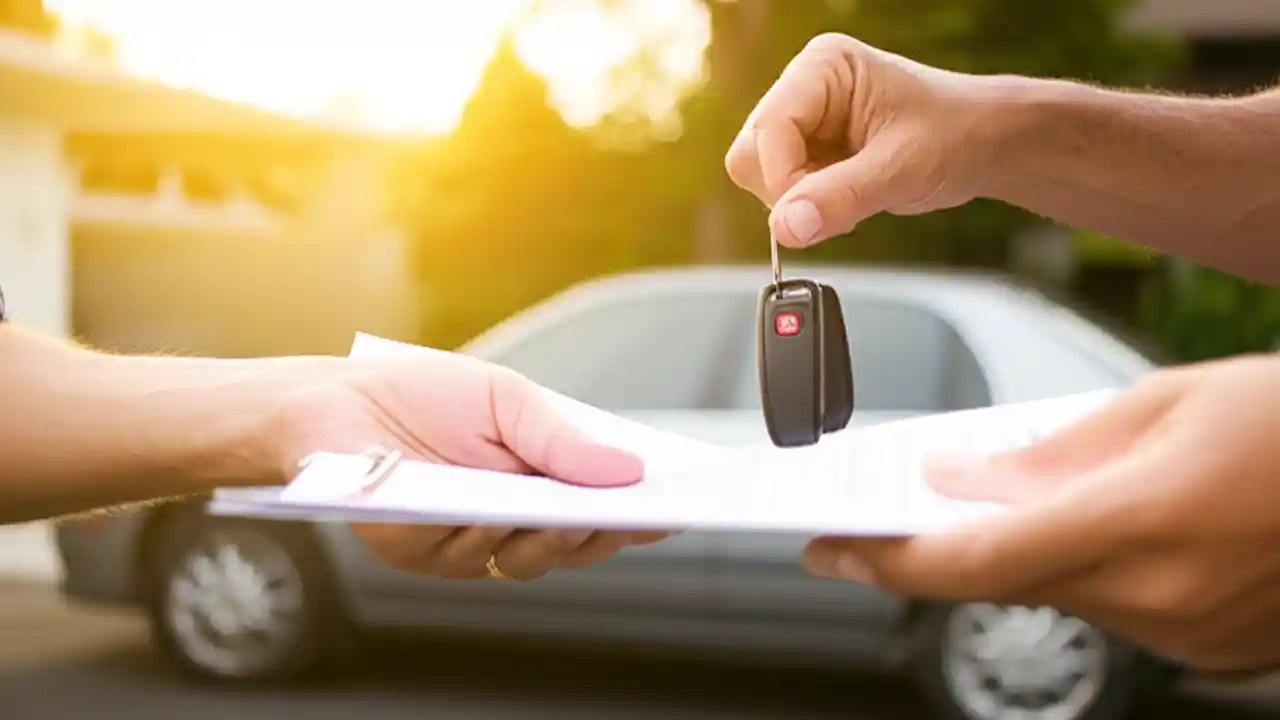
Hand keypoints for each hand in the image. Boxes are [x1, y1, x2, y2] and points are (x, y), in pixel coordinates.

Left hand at [268, 352, 665, 580]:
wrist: (332, 399)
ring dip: (545, 531)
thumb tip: (629, 469)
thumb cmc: (423, 395)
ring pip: (525, 559)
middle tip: (629, 509)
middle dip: (602, 528)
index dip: (645, 514)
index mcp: (540, 483)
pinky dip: (482, 529)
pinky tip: (492, 506)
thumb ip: (560, 439)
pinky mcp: (418, 551)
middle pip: (575, 546)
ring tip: (562, 506)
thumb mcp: (507, 400)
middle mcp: (509, 523)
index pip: (603, 511)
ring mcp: (466, 544)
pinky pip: (464, 553)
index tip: (684, 504)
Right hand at [724, 33, 1001, 246]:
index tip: (816, 215)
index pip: (767, 133)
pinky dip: (812, 207)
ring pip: (760, 178)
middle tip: (847, 199)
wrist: (985, 143)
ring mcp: (803, 120)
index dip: (785, 182)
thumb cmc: (956, 134)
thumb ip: (840, 197)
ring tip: (858, 192)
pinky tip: (851, 195)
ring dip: (803, 201)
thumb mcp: (901, 169)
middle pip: (751, 156)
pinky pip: (782, 192)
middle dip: (792, 192)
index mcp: (822, 67)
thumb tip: (785, 228)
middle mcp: (803, 87)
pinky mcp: (808, 150)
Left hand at [804, 356, 1279, 674]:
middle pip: (1008, 581)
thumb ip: (1047, 454)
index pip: (973, 562)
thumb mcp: (1162, 404)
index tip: (825, 550)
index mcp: (1141, 526)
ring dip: (1031, 548)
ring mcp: (1192, 638)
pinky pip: (1117, 609)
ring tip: (1016, 493)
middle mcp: (1162, 601)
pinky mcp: (1214, 653)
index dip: (886, 562)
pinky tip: (1098, 522)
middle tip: (901, 502)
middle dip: (951, 543)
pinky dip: (1091, 567)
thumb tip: (957, 480)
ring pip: (1061, 595)